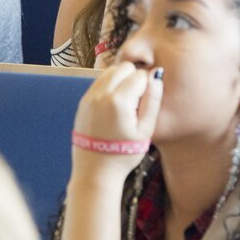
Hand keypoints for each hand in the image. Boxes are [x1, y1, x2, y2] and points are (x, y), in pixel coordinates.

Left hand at [73, 61, 162, 177]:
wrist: (95, 172)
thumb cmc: (123, 155)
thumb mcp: (145, 131)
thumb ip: (153, 100)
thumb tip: (157, 75)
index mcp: (118, 101)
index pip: (140, 75)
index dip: (148, 86)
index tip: (145, 103)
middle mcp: (101, 95)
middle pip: (123, 68)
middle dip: (133, 78)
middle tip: (136, 101)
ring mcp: (89, 98)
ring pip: (109, 72)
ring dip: (120, 80)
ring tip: (125, 104)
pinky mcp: (83, 103)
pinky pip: (98, 83)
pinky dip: (109, 87)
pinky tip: (114, 107)